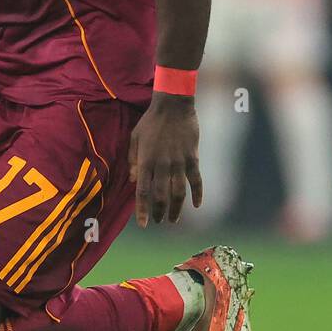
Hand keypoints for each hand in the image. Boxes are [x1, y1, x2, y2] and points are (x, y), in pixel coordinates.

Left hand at [128, 94, 202, 226]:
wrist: (173, 105)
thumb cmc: (150, 121)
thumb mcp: (135, 139)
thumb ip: (133, 161)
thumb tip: (133, 181)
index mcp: (146, 161)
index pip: (143, 192)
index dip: (143, 210)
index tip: (143, 224)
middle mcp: (162, 165)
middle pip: (161, 196)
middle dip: (159, 212)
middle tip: (159, 221)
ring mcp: (179, 162)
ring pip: (179, 192)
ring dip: (176, 209)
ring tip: (173, 219)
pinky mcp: (193, 158)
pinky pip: (196, 180)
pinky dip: (198, 194)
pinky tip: (197, 205)